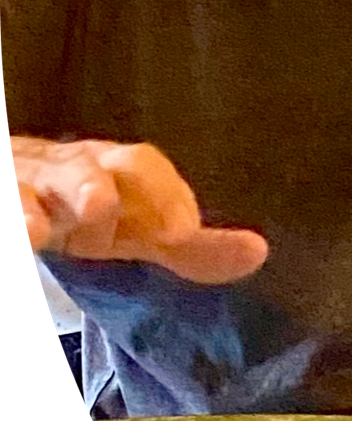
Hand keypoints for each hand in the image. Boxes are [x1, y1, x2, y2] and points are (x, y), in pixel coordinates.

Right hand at [9, 137, 268, 283]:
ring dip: (26, 208)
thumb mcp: (134, 230)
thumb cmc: (80, 208)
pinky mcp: (2, 198)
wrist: (11, 188)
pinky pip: (1, 204)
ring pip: (21, 188)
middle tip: (99, 206)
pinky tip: (20, 235)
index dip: (162, 193)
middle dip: (88, 184)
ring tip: (32, 230)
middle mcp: (61, 171)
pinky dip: (9, 219)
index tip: (181, 232)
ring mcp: (19, 185)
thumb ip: (191, 247)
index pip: (140, 167)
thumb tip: (258, 253)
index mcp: (108, 169)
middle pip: (77, 168)